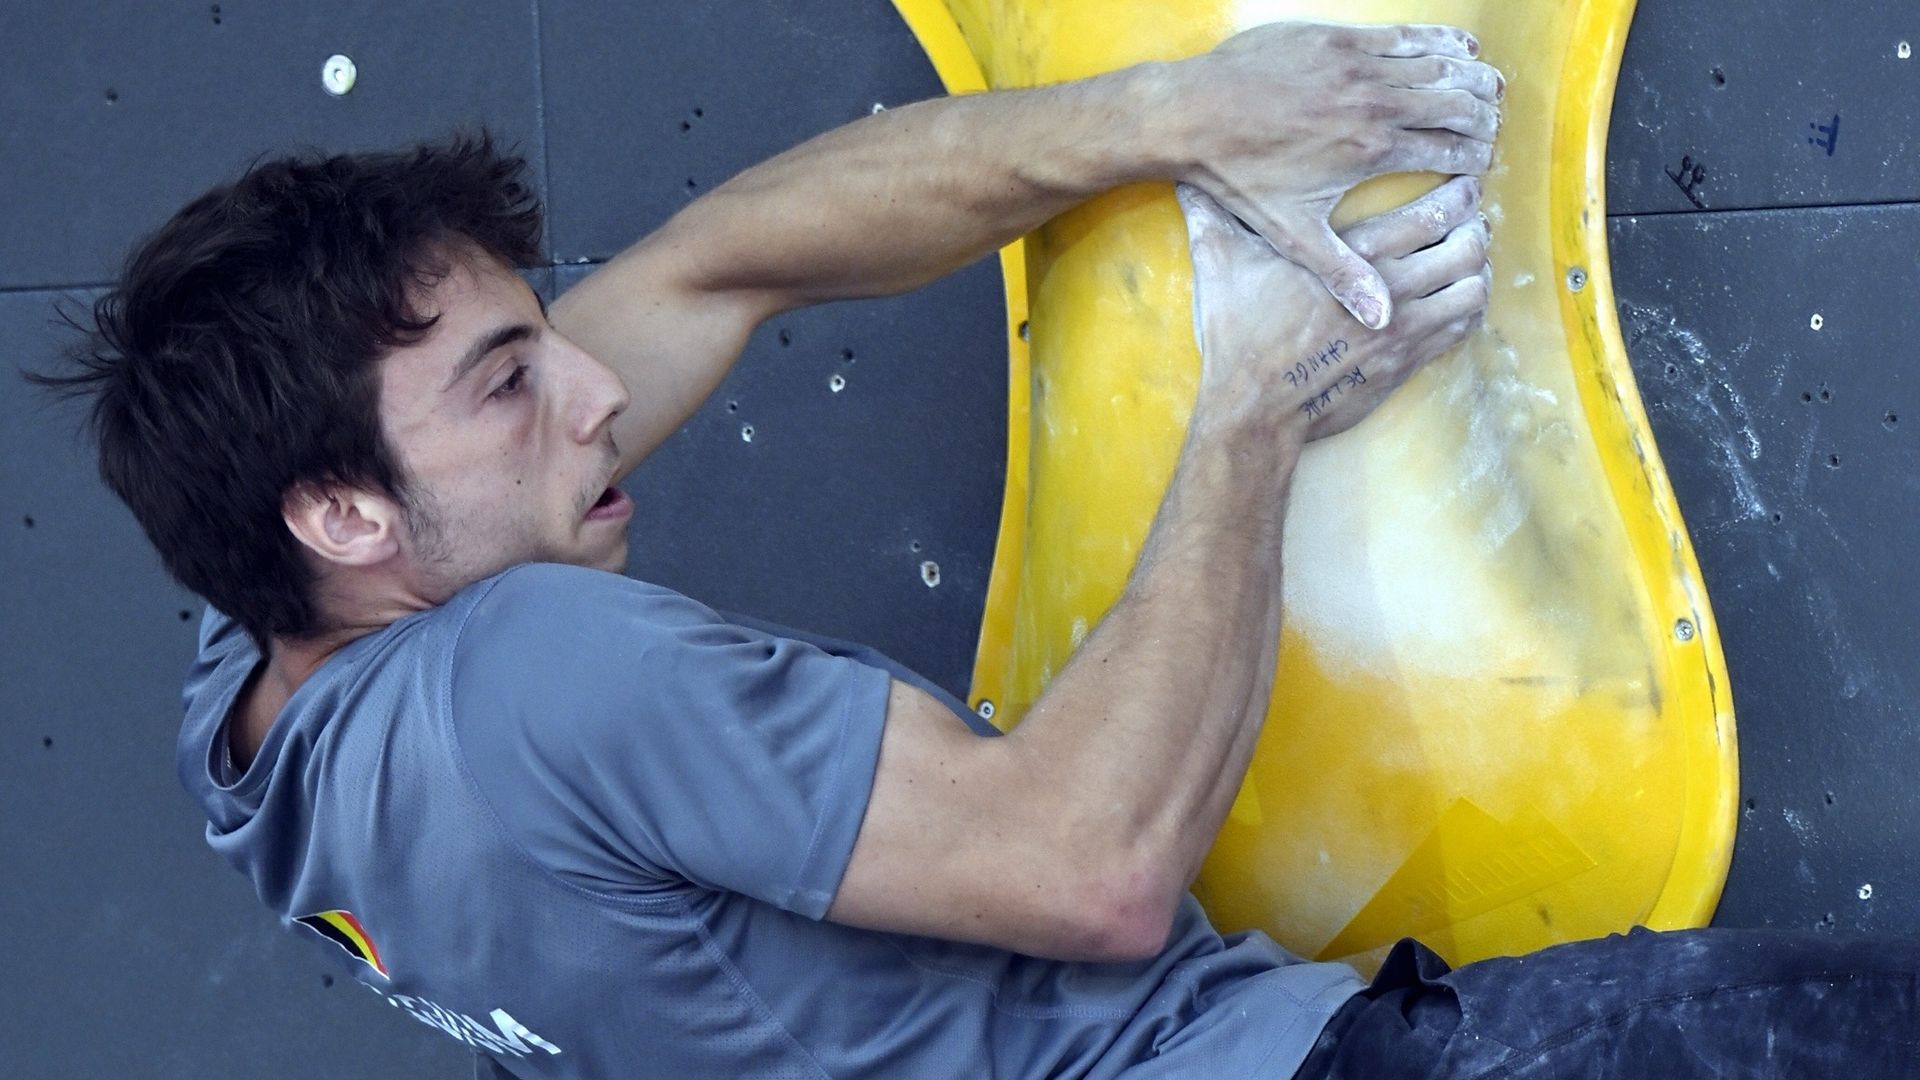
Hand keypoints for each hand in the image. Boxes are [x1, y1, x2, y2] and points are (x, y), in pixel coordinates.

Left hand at [1166, 22, 1502, 328]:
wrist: (1189, 113)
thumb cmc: (1236, 175)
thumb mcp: (1291, 233)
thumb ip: (1343, 273)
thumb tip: (1382, 319)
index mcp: (1372, 150)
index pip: (1451, 150)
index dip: (1476, 159)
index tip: (1482, 167)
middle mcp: (1374, 102)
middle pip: (1458, 103)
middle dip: (1484, 117)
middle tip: (1492, 129)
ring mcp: (1358, 64)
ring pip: (1442, 64)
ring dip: (1473, 77)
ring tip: (1490, 90)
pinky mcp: (1339, 38)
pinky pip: (1408, 35)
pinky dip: (1441, 42)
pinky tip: (1459, 48)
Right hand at [1180, 176, 1489, 443]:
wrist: (1255, 409)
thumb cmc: (1240, 334)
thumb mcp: (1221, 265)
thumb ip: (1211, 217)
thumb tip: (1187, 181)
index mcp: (1356, 256)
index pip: (1433, 212)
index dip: (1458, 192)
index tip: (1460, 182)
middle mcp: (1393, 290)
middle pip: (1468, 245)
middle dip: (1474, 226)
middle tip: (1468, 218)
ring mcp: (1406, 332)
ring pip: (1474, 288)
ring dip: (1476, 269)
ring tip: (1466, 258)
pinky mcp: (1407, 364)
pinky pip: (1461, 329)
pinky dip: (1469, 308)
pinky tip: (1456, 299)